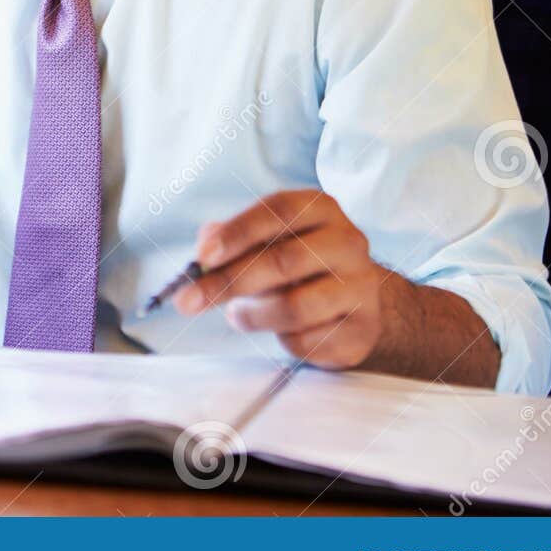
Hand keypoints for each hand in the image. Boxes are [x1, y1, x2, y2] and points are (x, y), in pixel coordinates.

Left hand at [175, 190, 385, 367]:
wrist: (357, 303)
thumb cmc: (300, 265)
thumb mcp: (267, 240)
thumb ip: (231, 237)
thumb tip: (204, 246)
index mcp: (321, 209)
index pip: (278, 210)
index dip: (238, 232)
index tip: (202, 256)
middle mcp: (348, 242)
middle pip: (283, 261)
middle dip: (227, 282)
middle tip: (188, 301)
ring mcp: (361, 287)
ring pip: (294, 307)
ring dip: (252, 316)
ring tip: (237, 315)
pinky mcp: (362, 329)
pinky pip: (306, 341)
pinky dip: (280, 340)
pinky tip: (280, 331)